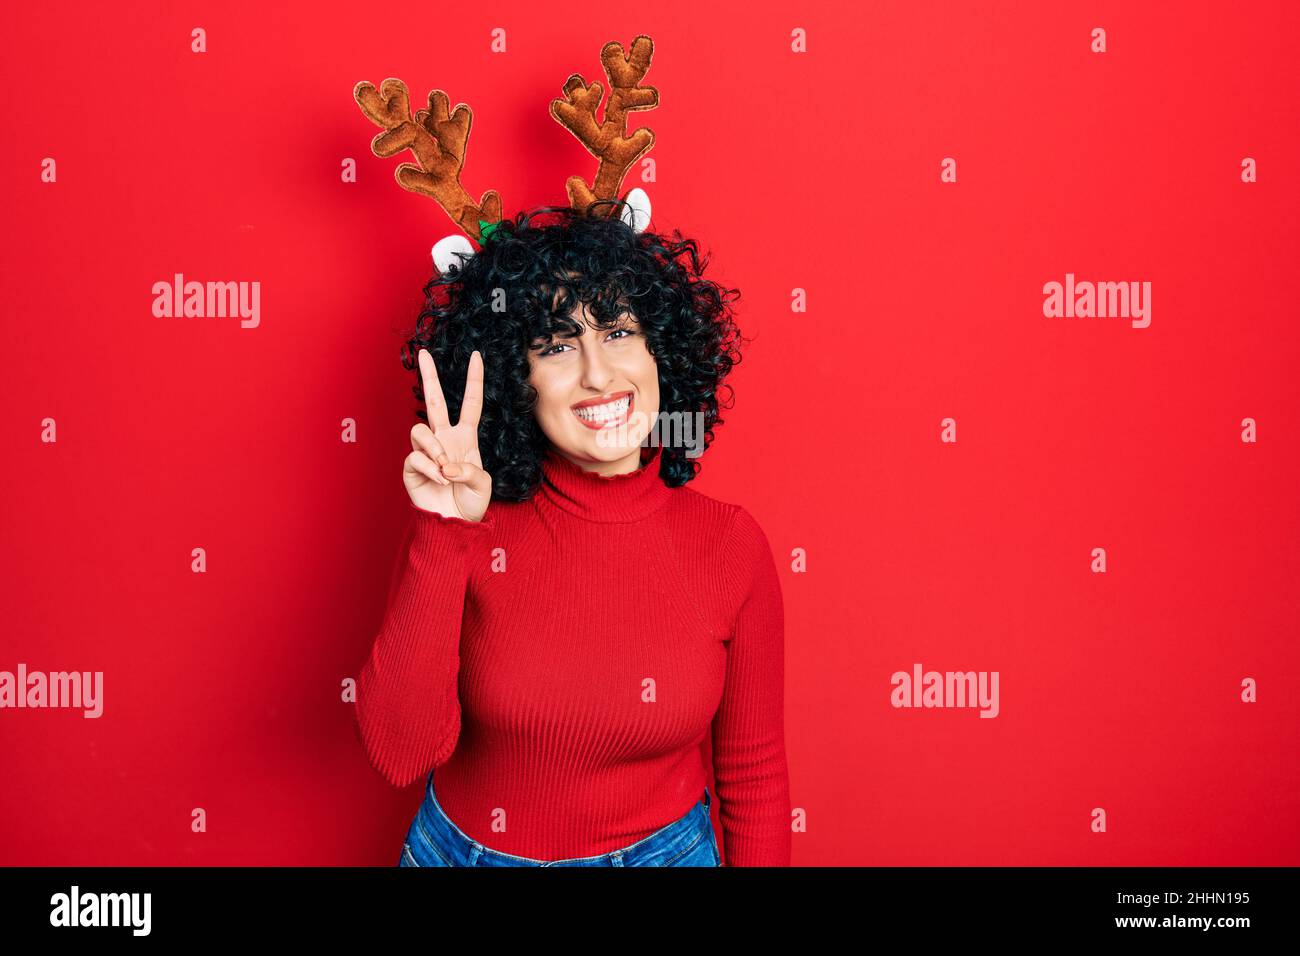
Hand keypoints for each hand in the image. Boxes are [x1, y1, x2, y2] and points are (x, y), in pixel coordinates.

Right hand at [404, 349, 491, 521]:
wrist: (454, 524)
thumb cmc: (470, 503)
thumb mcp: (482, 485)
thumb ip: (469, 471)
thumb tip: (445, 464)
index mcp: (465, 437)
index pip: (471, 403)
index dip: (474, 380)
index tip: (476, 356)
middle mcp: (444, 439)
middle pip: (434, 400)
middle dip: (429, 376)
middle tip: (424, 353)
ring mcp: (426, 451)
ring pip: (420, 430)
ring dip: (434, 448)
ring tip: (444, 469)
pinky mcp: (411, 466)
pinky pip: (415, 456)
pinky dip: (429, 468)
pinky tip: (437, 481)